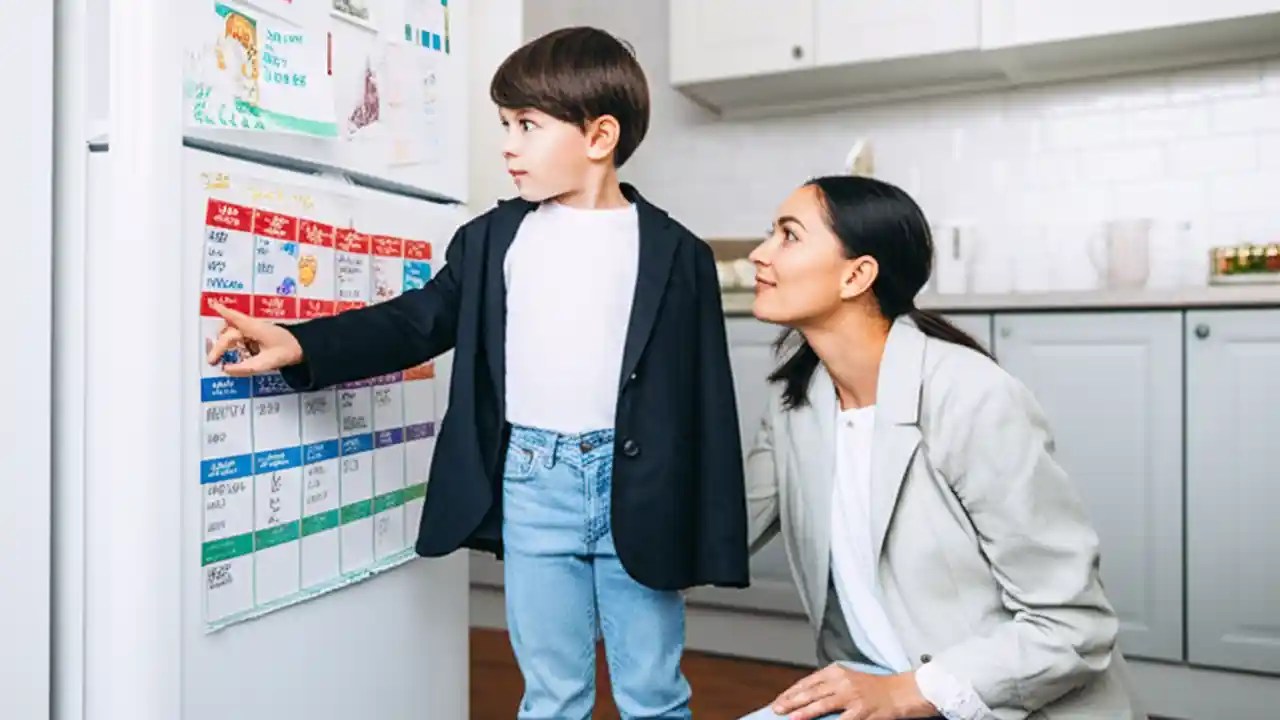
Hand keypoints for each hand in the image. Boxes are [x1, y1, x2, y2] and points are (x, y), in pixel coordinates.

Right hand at [205, 302, 303, 375]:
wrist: (305, 347)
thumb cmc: (288, 350)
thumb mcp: (267, 362)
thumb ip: (246, 367)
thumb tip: (227, 370)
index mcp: (254, 328)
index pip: (235, 318)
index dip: (223, 312)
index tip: (213, 304)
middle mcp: (253, 327)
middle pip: (230, 334)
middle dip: (219, 346)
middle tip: (212, 360)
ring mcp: (256, 330)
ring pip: (234, 335)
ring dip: (226, 345)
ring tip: (218, 357)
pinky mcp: (259, 335)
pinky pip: (242, 338)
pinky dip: (235, 346)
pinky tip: (233, 355)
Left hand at [770, 665, 935, 719]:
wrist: (901, 692)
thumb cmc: (874, 688)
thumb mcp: (848, 680)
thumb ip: (828, 687)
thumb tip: (805, 697)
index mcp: (837, 672)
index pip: (808, 681)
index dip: (792, 691)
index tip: (779, 700)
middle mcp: (843, 682)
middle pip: (812, 692)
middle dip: (792, 701)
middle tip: (777, 709)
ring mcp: (853, 697)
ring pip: (823, 704)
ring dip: (805, 712)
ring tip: (791, 717)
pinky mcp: (863, 711)